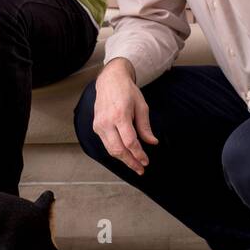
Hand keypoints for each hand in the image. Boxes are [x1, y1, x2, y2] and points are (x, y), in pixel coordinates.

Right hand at [92, 60, 157, 175]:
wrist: (109, 80)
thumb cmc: (127, 91)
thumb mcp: (141, 106)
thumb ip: (145, 127)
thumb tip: (153, 142)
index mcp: (120, 115)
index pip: (130, 142)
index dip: (139, 154)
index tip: (146, 161)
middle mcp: (107, 121)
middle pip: (118, 149)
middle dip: (130, 162)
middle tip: (141, 169)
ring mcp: (99, 124)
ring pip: (110, 149)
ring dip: (123, 159)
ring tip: (134, 165)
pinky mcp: (96, 126)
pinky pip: (106, 143)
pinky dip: (116, 151)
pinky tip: (125, 155)